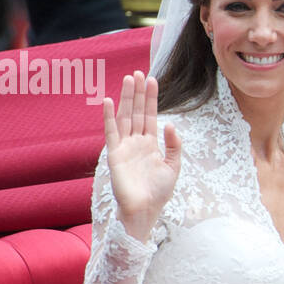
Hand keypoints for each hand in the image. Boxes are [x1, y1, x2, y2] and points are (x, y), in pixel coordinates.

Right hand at [103, 72, 181, 241]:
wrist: (145, 210)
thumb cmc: (159, 192)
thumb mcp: (173, 166)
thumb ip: (174, 145)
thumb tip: (171, 124)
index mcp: (150, 144)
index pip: (150, 115)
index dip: (151, 98)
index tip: (153, 79)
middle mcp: (136, 142)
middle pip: (136, 112)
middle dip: (138, 93)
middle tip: (139, 72)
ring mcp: (124, 147)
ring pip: (125, 117)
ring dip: (126, 98)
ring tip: (129, 79)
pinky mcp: (114, 154)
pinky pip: (111, 132)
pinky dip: (109, 117)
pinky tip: (108, 101)